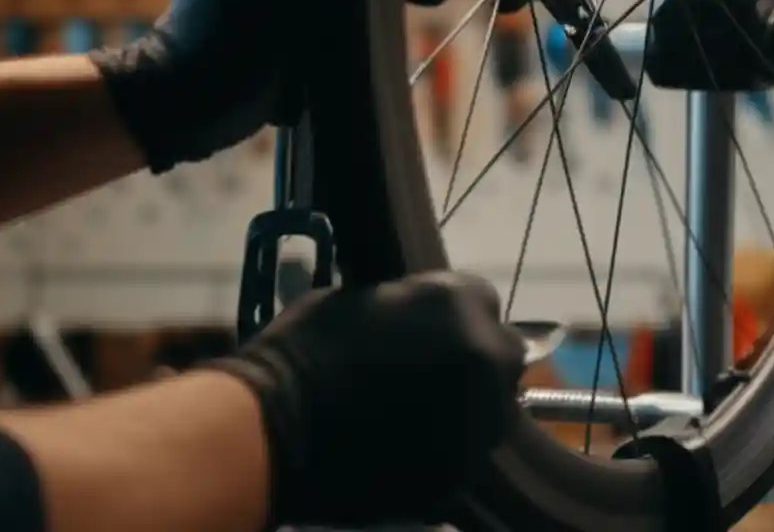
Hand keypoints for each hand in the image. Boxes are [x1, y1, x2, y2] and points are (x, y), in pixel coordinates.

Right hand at [210, 272, 524, 526]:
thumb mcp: (363, 299)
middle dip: (468, 359)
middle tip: (424, 373)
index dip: (451, 316)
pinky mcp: (459, 473)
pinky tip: (402, 447)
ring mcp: (478, 421)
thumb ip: (410, 309)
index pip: (481, 300)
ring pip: (488, 408)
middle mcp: (484, 358)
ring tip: (412, 414)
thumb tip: (424, 322)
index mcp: (460, 304)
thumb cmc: (304, 349)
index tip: (426, 330)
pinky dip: (442, 449)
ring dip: (463, 405)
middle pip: (498, 353)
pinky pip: (463, 453)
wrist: (275, 427)